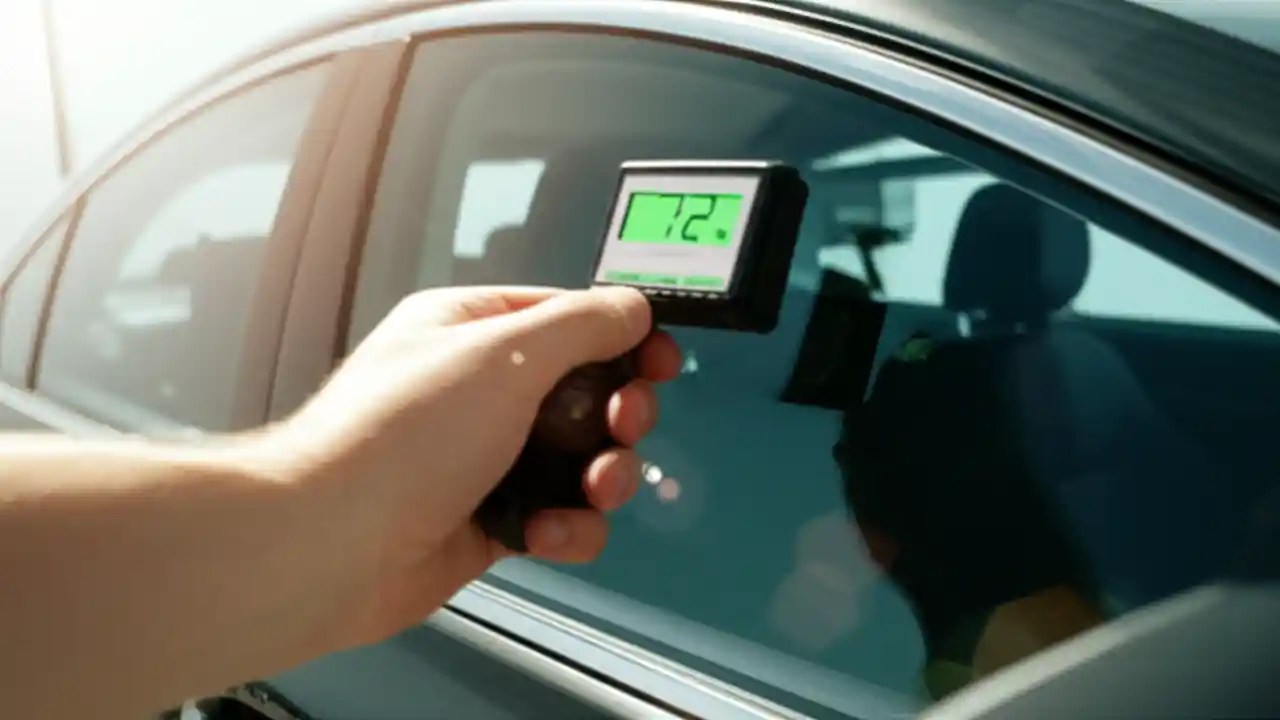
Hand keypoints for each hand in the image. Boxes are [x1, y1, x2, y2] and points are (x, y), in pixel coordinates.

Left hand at [271, 286, 680, 650]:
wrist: (332, 548)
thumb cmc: (396, 441)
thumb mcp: (502, 357)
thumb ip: (580, 325)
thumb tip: (632, 306)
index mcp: (470, 331)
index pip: (568, 318)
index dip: (623, 338)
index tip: (660, 361)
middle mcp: (478, 390)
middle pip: (586, 392)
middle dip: (617, 414)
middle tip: (620, 426)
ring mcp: (485, 457)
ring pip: (581, 460)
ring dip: (603, 477)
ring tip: (592, 490)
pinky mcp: (491, 520)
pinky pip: (558, 516)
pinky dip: (567, 528)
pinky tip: (545, 534)